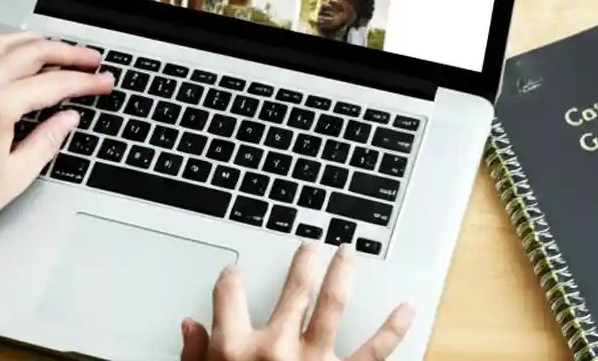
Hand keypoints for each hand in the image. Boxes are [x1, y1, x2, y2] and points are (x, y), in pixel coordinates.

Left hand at [0, 33, 113, 250]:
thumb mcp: (16, 175)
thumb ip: (47, 139)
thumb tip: (68, 118)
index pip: (54, 84)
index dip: (85, 82)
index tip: (105, 82)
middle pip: (31, 52)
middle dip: (68, 53)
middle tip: (93, 60)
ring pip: (1, 43)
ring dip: (34, 41)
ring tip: (57, 48)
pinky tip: (5, 47)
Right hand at [181, 244, 413, 360]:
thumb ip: (196, 358)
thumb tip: (190, 327)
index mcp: (235, 350)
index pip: (229, 296)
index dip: (231, 279)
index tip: (234, 274)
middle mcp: (276, 348)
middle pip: (293, 290)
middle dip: (304, 263)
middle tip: (310, 248)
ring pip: (333, 304)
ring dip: (342, 274)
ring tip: (348, 255)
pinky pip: (374, 353)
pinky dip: (394, 329)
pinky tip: (407, 308)